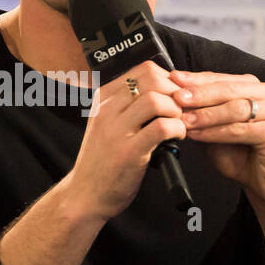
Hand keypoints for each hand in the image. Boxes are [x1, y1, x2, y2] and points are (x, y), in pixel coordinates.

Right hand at [65, 60, 186, 222]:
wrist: (85, 194)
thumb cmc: (101, 160)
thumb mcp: (106, 124)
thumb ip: (125, 105)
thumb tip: (161, 87)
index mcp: (103, 99)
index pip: (142, 70)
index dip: (167, 79)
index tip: (174, 95)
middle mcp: (107, 110)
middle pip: (151, 79)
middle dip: (174, 92)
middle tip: (179, 110)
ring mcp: (116, 131)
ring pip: (156, 100)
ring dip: (176, 111)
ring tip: (177, 125)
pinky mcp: (129, 152)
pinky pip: (161, 127)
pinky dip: (177, 129)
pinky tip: (176, 138)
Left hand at [169, 69, 264, 202]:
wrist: (264, 183)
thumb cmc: (240, 154)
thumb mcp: (215, 128)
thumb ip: (202, 112)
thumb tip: (175, 96)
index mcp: (256, 87)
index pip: (222, 78)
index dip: (197, 79)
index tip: (173, 78)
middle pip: (229, 89)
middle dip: (200, 94)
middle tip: (177, 98)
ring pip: (235, 108)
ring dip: (206, 114)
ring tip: (183, 120)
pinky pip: (240, 129)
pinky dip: (215, 132)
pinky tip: (197, 135)